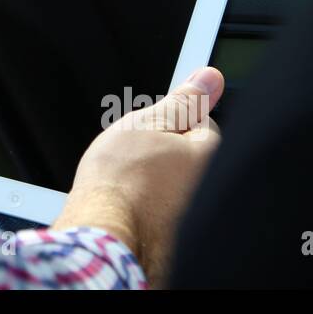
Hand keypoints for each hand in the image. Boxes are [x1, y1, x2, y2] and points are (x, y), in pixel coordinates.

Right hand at [52, 67, 224, 286]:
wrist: (101, 230)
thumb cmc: (120, 179)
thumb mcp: (148, 123)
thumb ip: (183, 100)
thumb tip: (211, 78)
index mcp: (210, 155)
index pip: (200, 123)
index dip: (170, 121)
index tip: (149, 130)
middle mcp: (209, 187)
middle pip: (189, 155)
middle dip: (166, 150)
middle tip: (136, 155)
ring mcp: (194, 213)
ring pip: (175, 181)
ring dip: (157, 177)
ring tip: (128, 179)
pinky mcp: (178, 235)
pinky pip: (165, 208)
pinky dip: (151, 204)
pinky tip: (132, 202)